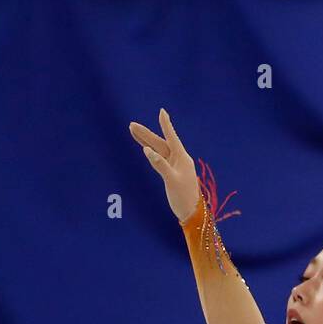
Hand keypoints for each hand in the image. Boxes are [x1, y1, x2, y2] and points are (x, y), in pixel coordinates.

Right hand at [128, 108, 201, 222]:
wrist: (190, 212)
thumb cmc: (183, 197)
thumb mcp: (171, 180)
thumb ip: (160, 164)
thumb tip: (147, 150)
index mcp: (181, 158)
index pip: (171, 137)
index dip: (165, 124)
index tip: (161, 111)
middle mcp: (178, 159)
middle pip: (160, 143)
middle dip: (146, 134)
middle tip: (132, 125)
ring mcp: (175, 166)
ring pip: (158, 150)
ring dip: (146, 142)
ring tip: (133, 132)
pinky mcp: (171, 173)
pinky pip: (160, 159)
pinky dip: (152, 153)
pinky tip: (145, 148)